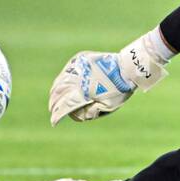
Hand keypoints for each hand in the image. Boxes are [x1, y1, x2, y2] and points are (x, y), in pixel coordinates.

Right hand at [48, 34, 168, 125]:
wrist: (127, 68)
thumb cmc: (119, 90)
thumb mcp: (107, 106)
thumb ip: (90, 112)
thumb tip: (74, 115)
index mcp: (84, 91)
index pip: (65, 105)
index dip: (58, 114)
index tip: (54, 121)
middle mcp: (78, 78)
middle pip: (59, 92)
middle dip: (54, 102)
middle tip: (52, 110)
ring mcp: (78, 67)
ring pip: (60, 80)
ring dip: (55, 91)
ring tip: (53, 98)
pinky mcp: (80, 59)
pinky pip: (67, 70)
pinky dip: (62, 78)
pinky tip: (60, 85)